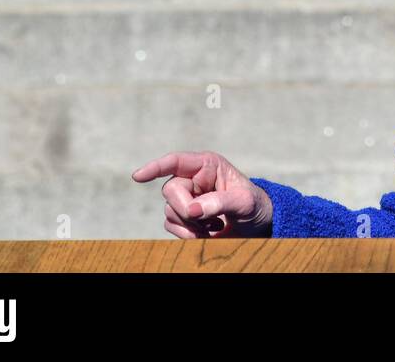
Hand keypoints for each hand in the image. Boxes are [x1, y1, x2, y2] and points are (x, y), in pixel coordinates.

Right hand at [133, 150, 273, 238]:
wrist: (256, 226)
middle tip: (205, 220)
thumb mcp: (244, 202)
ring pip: (169, 211)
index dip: (155, 167)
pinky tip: (207, 233)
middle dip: (185, 209)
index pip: (176, 161)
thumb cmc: (254, 206)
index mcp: (207, 166)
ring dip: (190, 224)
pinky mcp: (184, 217)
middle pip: (170, 190)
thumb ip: (220, 202)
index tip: (137, 177)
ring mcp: (187, 198)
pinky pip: (171, 226)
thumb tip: (192, 210)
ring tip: (214, 226)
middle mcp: (193, 179)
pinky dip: (187, 234)